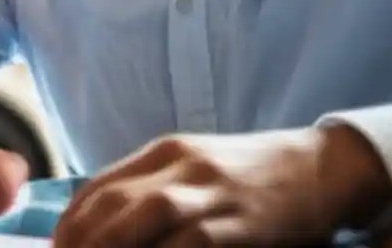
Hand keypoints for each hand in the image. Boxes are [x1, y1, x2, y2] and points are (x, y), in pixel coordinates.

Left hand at [53, 126, 391, 246]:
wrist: (322, 167)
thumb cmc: (250, 177)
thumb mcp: (194, 171)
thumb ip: (151, 189)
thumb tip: (102, 226)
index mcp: (164, 152)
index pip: (97, 188)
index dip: (69, 224)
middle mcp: (181, 166)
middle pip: (112, 204)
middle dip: (80, 241)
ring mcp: (211, 191)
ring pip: (144, 219)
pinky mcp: (241, 220)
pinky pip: (192, 244)